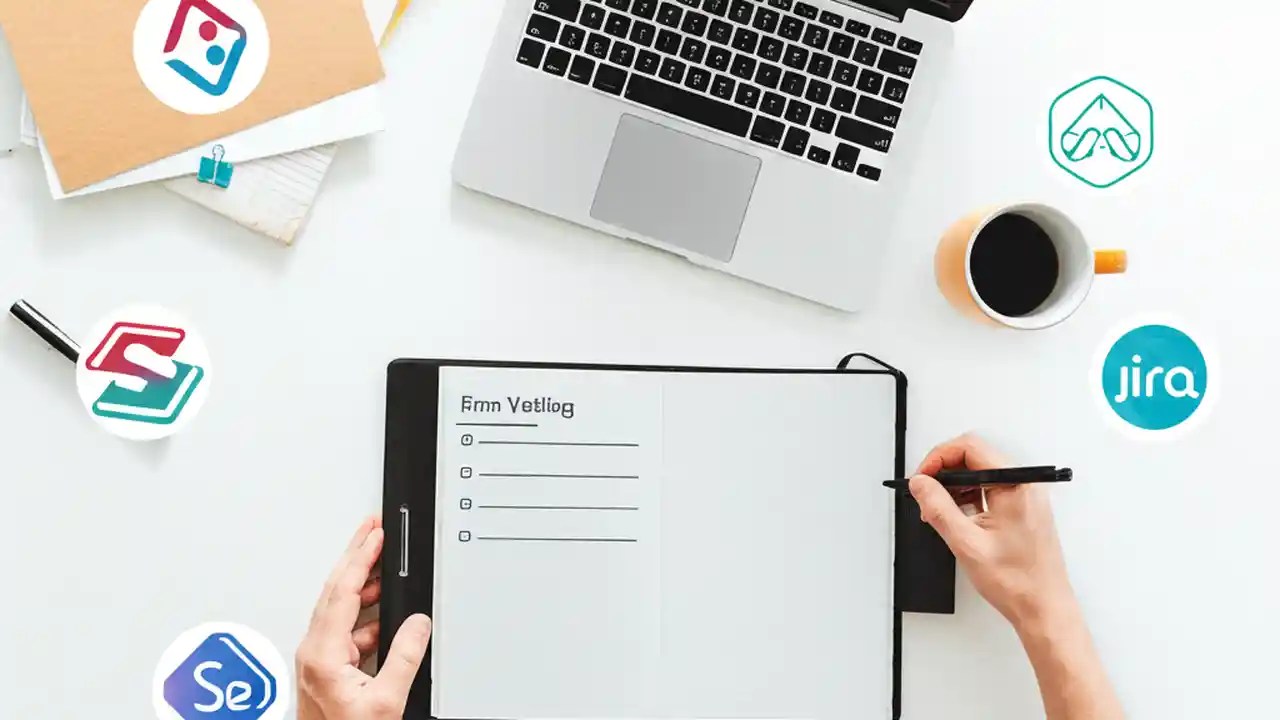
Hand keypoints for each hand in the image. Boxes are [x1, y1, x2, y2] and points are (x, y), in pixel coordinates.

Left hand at [297, 516, 432, 719]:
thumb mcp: (386, 701)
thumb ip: (404, 658)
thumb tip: (417, 624)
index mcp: (322, 654)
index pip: (342, 592)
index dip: (360, 559)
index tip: (373, 534)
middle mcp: (315, 654)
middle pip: (336, 592)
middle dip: (356, 558)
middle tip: (372, 530)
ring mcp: (319, 662)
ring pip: (342, 610)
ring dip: (364, 586)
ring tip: (385, 564)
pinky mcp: (328, 672)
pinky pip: (348, 632)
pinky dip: (368, 615)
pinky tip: (387, 614)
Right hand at [908, 434, 1075, 630]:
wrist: (1043, 609)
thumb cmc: (1018, 582)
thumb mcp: (966, 543)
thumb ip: (938, 508)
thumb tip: (921, 484)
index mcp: (1016, 486)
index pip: (971, 448)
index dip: (939, 458)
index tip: (922, 477)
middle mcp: (1025, 486)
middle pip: (975, 457)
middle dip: (944, 472)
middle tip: (925, 494)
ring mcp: (1026, 497)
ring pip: (981, 473)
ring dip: (955, 486)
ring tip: (938, 510)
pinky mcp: (1023, 509)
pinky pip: (990, 490)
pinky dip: (969, 497)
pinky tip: (957, 517)